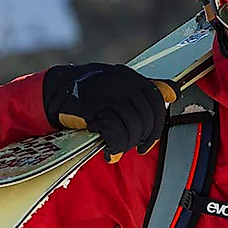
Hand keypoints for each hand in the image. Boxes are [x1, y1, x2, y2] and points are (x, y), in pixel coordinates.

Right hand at [42, 63, 174, 162]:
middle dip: (142, 138)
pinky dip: (115, 146)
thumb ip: (143, 90)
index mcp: (130, 77)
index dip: (156, 125)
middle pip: (146, 116)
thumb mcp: (117, 84)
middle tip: (133, 147)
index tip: (147, 140)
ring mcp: (108, 95)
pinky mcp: (93, 109)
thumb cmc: (88, 92)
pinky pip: (115, 133)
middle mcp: (122, 82)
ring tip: (117, 149)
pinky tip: (108, 151)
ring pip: (133, 126)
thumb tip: (173, 93)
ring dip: (127, 144)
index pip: (156, 100)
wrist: (53, 92)